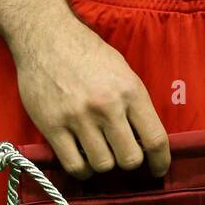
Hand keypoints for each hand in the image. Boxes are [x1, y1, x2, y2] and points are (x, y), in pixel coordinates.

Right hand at [14, 12, 169, 178]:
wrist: (44, 35)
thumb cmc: (86, 52)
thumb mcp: (121, 71)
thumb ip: (134, 104)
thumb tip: (146, 140)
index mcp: (129, 91)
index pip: (155, 139)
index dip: (160, 161)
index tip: (157, 169)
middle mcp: (106, 106)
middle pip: (129, 160)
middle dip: (127, 160)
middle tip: (120, 152)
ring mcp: (79, 118)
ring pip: (103, 166)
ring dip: (103, 163)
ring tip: (97, 150)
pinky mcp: (53, 127)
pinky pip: (75, 166)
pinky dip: (82, 169)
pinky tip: (82, 158)